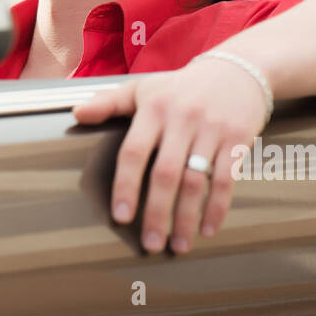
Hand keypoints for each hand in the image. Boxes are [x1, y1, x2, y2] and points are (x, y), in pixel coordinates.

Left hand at [71, 57, 268, 253]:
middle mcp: (181, 118)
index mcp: (154, 108)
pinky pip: (227, 179)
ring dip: (186, 218)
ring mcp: (211, 129)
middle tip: (150, 244)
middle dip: (157, 213)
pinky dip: (217, 208)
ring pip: (196, 181)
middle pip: (165, 173)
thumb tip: (77, 114)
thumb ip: (109, 102)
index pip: (134, 151)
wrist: (237, 70)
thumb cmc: (181, 87)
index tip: (121, 217)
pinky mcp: (238, 138)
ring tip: (178, 245)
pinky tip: (208, 229)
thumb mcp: (144, 88)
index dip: (126, 186)